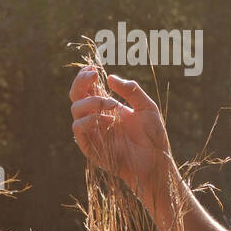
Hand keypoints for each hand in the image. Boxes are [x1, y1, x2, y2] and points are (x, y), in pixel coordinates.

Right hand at [69, 66, 171, 198]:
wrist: (155, 162)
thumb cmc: (153, 136)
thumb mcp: (147, 107)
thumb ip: (131, 90)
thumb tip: (110, 77)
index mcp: (107, 107)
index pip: (88, 88)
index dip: (85, 77)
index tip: (93, 68)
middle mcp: (96, 117)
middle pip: (76, 96)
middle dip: (81, 83)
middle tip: (93, 75)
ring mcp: (92, 132)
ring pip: (75, 109)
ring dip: (92, 101)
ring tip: (112, 103)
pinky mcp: (90, 146)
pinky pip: (78, 128)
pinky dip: (89, 119)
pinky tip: (107, 119)